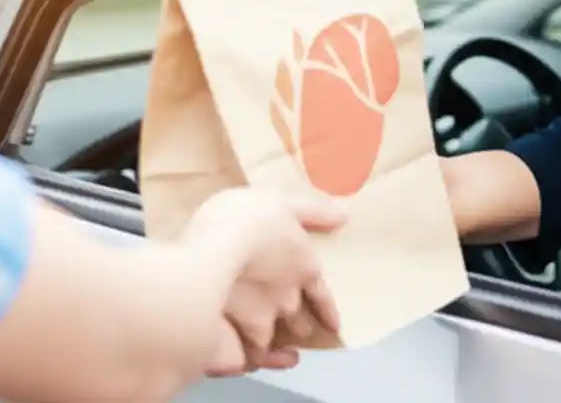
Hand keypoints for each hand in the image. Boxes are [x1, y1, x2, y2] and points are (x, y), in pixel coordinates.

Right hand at [180, 188, 347, 374]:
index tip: (333, 325)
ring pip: (273, 339)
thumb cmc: (248, 216)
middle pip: (299, 321)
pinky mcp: (237, 328)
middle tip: (298, 332)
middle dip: (299, 327)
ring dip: (273, 346)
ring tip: (269, 350)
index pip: (322, 296)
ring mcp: (264, 316)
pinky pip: (248, 352)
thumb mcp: (284, 202)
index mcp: (304, 266)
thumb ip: (314, 212)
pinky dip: (248, 357)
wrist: (216, 245)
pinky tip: (243, 359)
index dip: (327, 311)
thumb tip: (344, 215)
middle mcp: (289, 297)